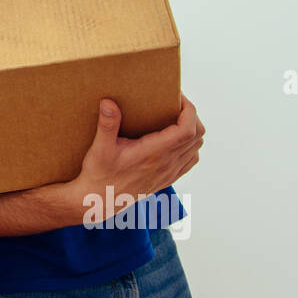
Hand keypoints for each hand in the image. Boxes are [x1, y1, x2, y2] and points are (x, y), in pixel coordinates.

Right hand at [73, 93, 203, 217]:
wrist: (100, 201)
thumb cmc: (99, 174)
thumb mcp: (99, 148)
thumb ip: (107, 124)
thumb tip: (109, 102)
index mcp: (153, 153)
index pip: (187, 130)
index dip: (189, 110)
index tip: (177, 97)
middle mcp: (166, 164)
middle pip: (197, 135)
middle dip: (191, 115)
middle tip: (175, 104)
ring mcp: (169, 173)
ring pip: (196, 147)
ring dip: (192, 130)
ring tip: (175, 119)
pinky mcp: (168, 179)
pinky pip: (190, 160)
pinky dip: (190, 146)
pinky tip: (175, 139)